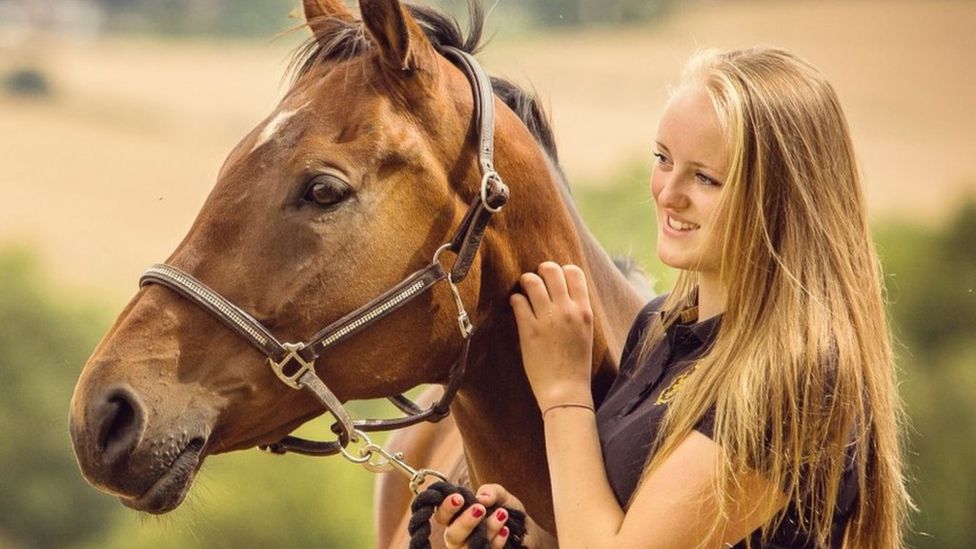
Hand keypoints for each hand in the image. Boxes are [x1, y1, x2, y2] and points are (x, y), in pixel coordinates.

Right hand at [435, 484, 524, 548]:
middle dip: (465, 522)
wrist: (526, 530)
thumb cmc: (505, 510)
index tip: (459, 498)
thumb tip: (481, 498)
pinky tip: (506, 530)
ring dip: (487, 529)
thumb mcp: (501, 495)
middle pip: (451, 535)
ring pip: (468, 546)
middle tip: (480, 509)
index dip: (446, 508)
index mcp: (456, 518)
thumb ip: (491, 491)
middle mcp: (460, 537)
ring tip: (502, 514)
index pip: (441, 516)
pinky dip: (497, 541)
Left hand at [510, 262, 593, 411]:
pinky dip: (516, 300)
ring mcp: (547, 319)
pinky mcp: (529, 330)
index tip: (554, 280)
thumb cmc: (576, 363)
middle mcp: (567, 310)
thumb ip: (577, 310)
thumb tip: (564, 292)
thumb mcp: (585, 332)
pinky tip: (517, 306)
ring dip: (526, 282)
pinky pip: (518, 301)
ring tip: (524, 291)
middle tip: (536, 281)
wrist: (566, 390)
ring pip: (532, 281)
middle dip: (541, 271)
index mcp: (584, 310)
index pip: (574, 272)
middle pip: (551, 270)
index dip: (562, 270)